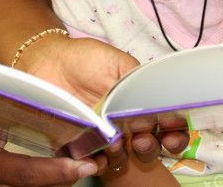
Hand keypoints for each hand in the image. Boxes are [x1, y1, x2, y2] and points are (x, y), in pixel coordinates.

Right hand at [0, 120, 104, 185]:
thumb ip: (1, 116)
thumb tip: (36, 106)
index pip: (28, 174)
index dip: (58, 172)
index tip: (84, 165)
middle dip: (65, 179)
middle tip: (94, 161)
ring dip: (55, 181)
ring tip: (83, 164)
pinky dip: (40, 180)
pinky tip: (59, 169)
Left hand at [20, 37, 188, 165]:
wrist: (48, 60)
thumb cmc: (85, 59)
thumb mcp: (119, 63)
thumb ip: (139, 81)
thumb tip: (157, 104)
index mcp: (138, 105)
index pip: (165, 126)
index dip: (174, 133)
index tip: (170, 132)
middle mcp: (124, 124)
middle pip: (149, 147)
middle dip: (152, 147)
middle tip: (142, 139)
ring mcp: (102, 136)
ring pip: (123, 158)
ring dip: (124, 156)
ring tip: (115, 143)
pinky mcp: (79, 144)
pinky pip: (92, 163)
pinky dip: (97, 165)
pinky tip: (96, 157)